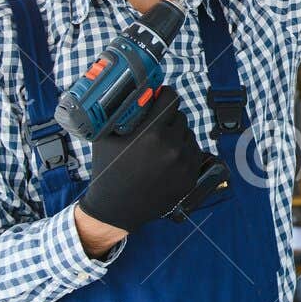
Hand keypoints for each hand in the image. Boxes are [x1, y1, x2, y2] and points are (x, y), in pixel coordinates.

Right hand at [77, 86, 225, 234]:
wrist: (115, 209)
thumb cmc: (108, 170)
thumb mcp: (106, 137)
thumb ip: (119, 113)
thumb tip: (132, 92)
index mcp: (151, 133)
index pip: (171, 99)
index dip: (165, 94)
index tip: (161, 96)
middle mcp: (171, 147)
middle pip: (179, 116)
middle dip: (168, 117)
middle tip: (156, 124)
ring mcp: (183, 163)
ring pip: (188, 135)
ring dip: (177, 135)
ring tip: (161, 144)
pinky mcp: (190, 177)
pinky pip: (194, 153)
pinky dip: (184, 152)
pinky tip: (169, 157)